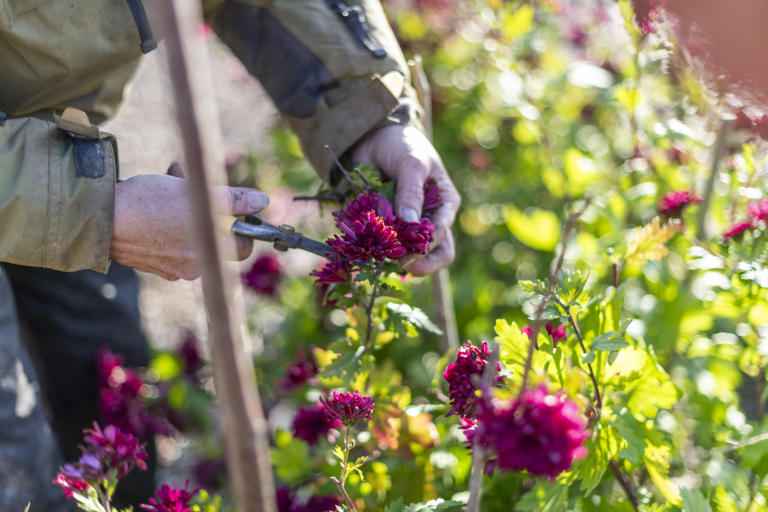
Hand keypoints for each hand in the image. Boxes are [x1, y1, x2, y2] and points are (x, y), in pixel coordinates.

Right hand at [110, 164, 268, 279]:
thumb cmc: (150, 204)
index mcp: (207, 253)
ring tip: (170, 179)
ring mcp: (169, 267)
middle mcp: (192, 267)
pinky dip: (166, 220)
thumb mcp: (198, 194)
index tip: (235, 208)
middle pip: (212, 235)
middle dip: (207, 206)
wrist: (100, 218)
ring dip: (184, 207)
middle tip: (193, 183)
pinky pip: (168, 239)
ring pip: (188, 233)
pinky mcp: (149, 262)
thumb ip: (234, 200)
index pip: (243, 248)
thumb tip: (262, 201)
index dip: (243, 226)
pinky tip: (152, 198)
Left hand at [350, 124, 459, 275]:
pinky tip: (367, 246)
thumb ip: (411, 192)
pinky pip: (386, 247)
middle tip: (397, 261)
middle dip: (417, 262)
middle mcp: (431, 219)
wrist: (374, 138)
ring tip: (381, 255)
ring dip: (397, 259)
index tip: (405, 248)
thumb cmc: (402, 145)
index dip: (425, 246)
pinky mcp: (388, 228)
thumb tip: (410, 224)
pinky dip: (378, 250)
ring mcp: (409, 226)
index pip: (442, 235)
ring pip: (412, 257)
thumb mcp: (411, 163)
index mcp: (445, 204)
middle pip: (434, 255)